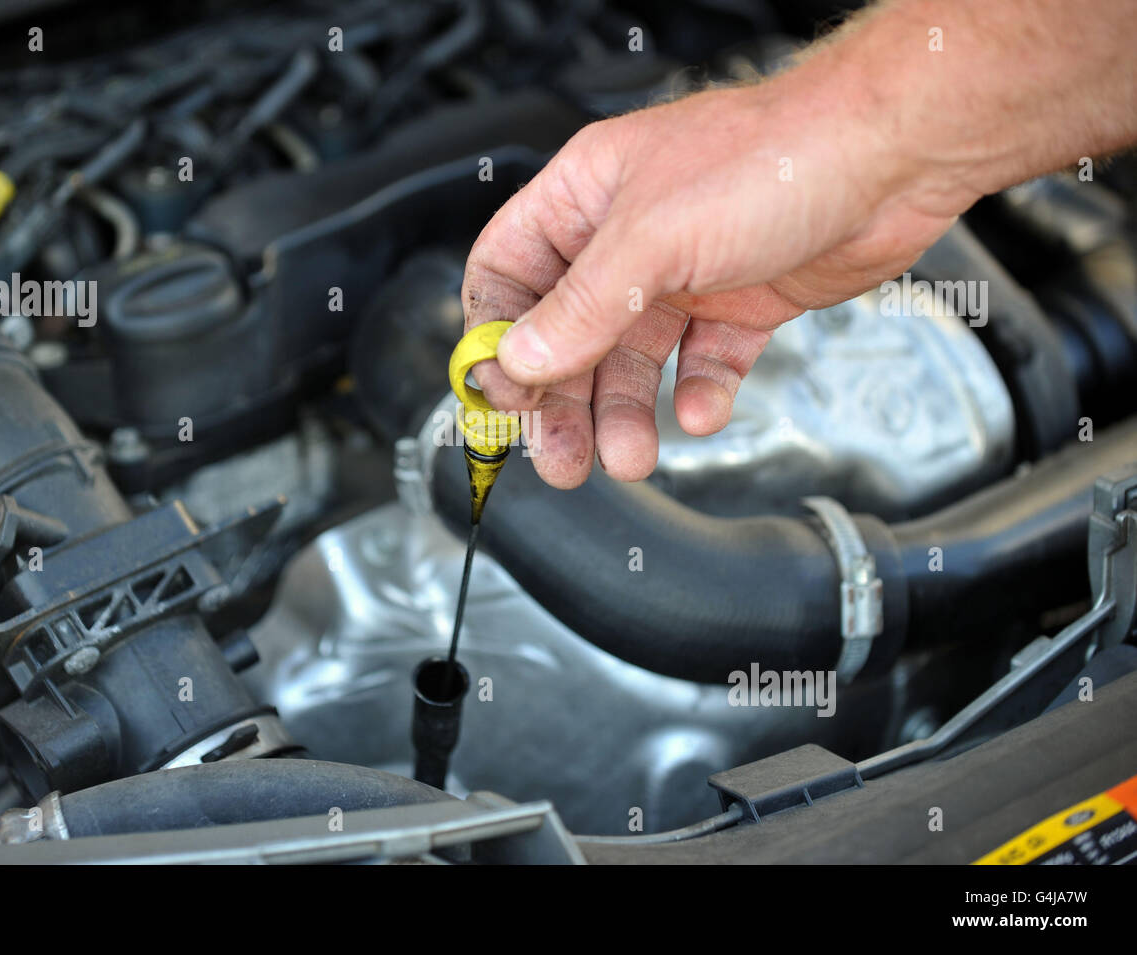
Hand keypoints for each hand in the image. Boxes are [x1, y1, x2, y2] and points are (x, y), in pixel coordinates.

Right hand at [461, 76, 974, 487]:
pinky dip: (698, 396)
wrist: (893, 160)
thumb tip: (519, 364)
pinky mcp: (736, 306)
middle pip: (565, 334)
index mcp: (585, 197)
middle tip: (561, 458)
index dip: (497, 338)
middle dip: (562, 401)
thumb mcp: (655, 238)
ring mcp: (683, 274)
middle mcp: (626, 238)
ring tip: (628, 457)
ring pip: (630, 362)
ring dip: (624, 414)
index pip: (508, 273)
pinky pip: (700, 366)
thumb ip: (582, 308)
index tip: (503, 398)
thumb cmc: (775, 157)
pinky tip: (703, 411)